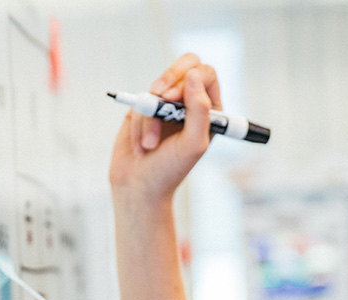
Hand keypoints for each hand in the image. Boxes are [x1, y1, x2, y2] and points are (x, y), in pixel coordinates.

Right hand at [109, 53, 222, 209]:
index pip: (206, 75)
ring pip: (156, 88)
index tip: (173, 98)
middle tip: (158, 96)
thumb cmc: (170, 170)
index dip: (189, 79)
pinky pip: (139, 101)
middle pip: (185, 65)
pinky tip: (140, 145)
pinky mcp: (144, 109)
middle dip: (168, 79)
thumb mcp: (192, 144)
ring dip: (149, 117)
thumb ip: (199, 109)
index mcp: (209, 111)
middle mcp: (189, 104)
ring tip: (149, 145)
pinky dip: (138, 123)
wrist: (138, 186)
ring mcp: (165, 104)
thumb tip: (193, 75)